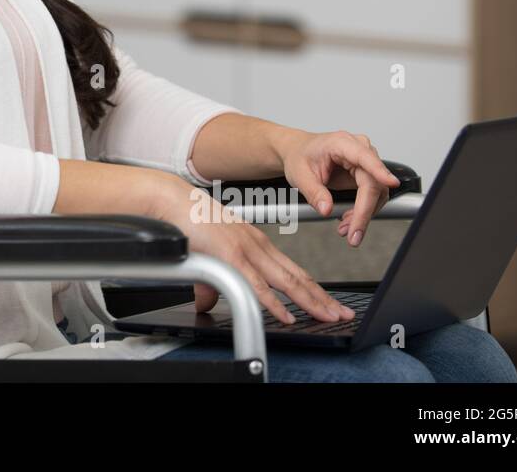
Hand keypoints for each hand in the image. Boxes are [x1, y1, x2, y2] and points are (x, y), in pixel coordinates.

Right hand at [154, 175, 353, 325]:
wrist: (174, 200)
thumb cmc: (189, 220)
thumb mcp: (209, 251)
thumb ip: (212, 279)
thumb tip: (207, 302)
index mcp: (256, 243)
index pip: (293, 270)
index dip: (314, 289)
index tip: (329, 303)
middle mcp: (258, 246)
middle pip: (299, 277)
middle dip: (323, 298)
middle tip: (342, 313)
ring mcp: (247, 250)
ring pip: (287, 282)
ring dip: (311, 302)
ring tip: (327, 316)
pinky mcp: (232, 256)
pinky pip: (258, 285)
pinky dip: (275, 304)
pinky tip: (287, 315)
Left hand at [275, 129, 400, 246]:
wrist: (298, 152)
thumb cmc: (300, 157)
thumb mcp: (299, 175)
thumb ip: (314, 192)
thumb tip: (326, 209)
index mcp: (342, 143)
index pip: (365, 158)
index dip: (380, 172)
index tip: (392, 183)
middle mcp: (359, 149)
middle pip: (373, 181)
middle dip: (364, 211)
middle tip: (352, 234)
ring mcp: (365, 161)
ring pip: (377, 191)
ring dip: (364, 214)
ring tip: (346, 228)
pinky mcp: (366, 173)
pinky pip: (372, 194)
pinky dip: (362, 210)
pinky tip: (349, 219)